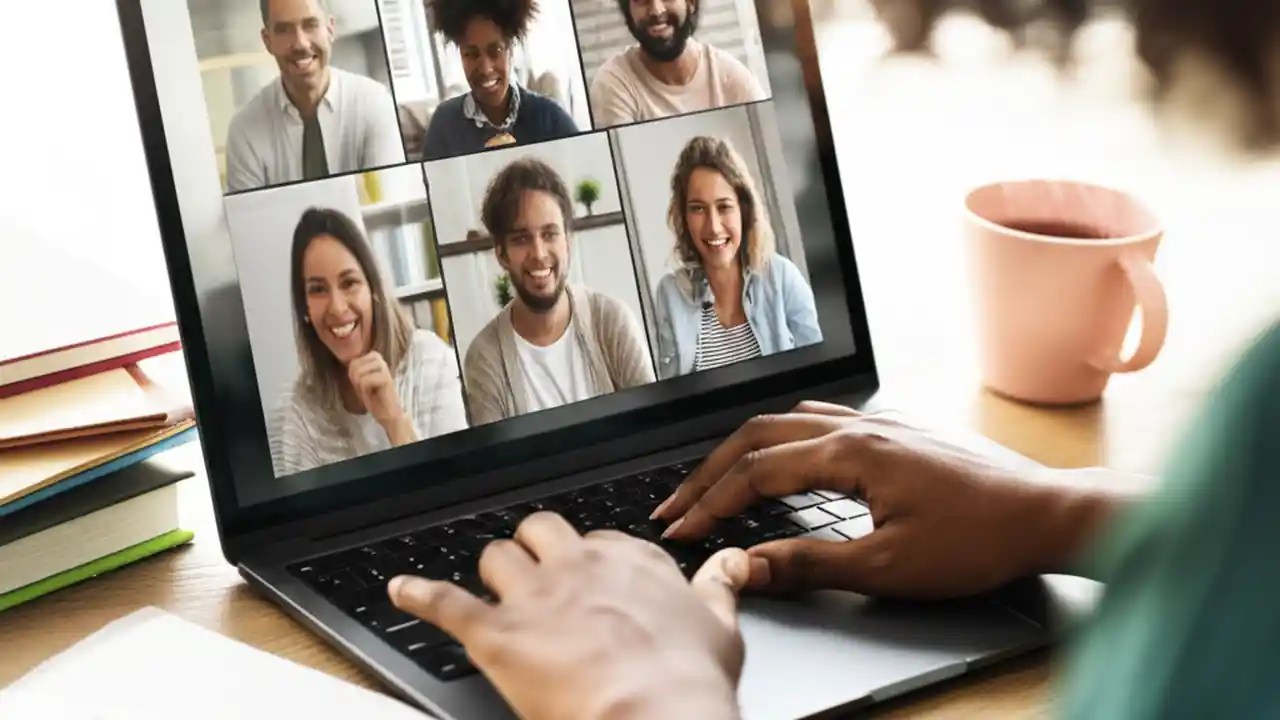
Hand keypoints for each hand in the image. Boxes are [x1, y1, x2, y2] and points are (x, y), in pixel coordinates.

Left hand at [347, 352, 414, 444]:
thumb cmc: (373, 397)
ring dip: (360, 386)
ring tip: (370, 391)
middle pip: (354, 366)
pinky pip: (364, 381)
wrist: (387, 413)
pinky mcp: (386, 378)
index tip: (364, 385)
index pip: (352, 362)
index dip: (353, 376)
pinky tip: (373, 395)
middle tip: (366, 389)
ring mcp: (384, 368)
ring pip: (359, 372)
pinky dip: (364, 391)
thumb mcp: (359, 380)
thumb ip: (355, 368)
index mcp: (374, 357)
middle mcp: (380, 360)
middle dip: (356, 380)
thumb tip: (349, 360)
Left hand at [389, 513, 745, 719]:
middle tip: (538, 576)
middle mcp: (579, 566)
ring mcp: (535, 596)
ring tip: (493, 592)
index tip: (593, 583)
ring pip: (496, 557)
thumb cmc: (687, 683)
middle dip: (535, 552)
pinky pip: (445, 602)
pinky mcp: (496, 633)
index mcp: (630, 561)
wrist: (653, 718)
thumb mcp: (722, 628)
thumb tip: (733, 561)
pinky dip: (419, 594)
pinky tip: (401, 589)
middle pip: (540, 531)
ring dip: (493, 575)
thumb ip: (721, 585)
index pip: (600, 540)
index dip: (591, 564)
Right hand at [655, 402, 1119, 598]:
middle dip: (709, 472)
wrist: (1045, 514)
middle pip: (758, 436)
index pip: (755, 474)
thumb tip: (747, 566)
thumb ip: (808, 564)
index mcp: (851, 453)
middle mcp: (860, 426)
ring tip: (712, 481)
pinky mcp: (897, 431)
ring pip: (786, 422)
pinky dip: (781, 437)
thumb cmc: (977, 539)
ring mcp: (879, 422)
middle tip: (675, 505)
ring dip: (741, 451)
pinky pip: (820, 419)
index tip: (679, 529)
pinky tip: (782, 455)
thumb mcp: (888, 566)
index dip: (710, 504)